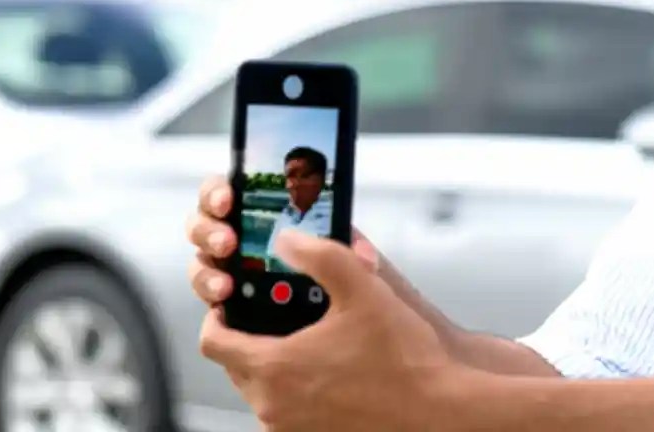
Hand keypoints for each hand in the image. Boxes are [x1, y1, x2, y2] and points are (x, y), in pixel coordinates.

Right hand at [185, 176, 379, 306]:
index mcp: (277, 215)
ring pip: (203, 265)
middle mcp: (249, 241)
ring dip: (206, 273)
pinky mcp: (235, 311)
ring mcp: (238, 275)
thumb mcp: (367, 265)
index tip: (229, 200)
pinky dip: (213, 305)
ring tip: (224, 287)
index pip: (235, 191)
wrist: (368, 329)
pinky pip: (213, 304)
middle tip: (227, 243)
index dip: (221, 191)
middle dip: (209, 230)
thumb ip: (360, 255)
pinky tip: (224, 312)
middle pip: (207, 225)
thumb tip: (360, 254)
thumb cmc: (366, 288)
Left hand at [198, 229, 463, 430]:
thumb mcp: (364, 289)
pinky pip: (287, 413)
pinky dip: (295, 392)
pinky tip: (329, 372)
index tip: (230, 304)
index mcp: (275, 367)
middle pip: (236, 367)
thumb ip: (320, 255)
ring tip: (307, 342)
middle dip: (248, 338)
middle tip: (273, 316)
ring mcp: (291, 429)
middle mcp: (274, 407)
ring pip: (261, 392)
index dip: (216, 317)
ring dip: (272, 367)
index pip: (213, 341)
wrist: (440, 413)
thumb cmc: (405, 359)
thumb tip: (287, 239)